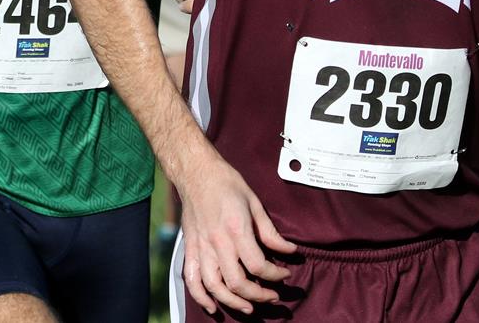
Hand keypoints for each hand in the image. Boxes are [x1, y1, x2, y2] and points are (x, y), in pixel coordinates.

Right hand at [178, 152, 295, 315]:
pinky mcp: (190, 247)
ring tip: (248, 307)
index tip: (284, 273)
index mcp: (236, 229)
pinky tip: (213, 306)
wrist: (196, 172)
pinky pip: (191, 279)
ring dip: (232, 302)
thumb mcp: (254, 202)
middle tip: (272, 295)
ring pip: (214, 286)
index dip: (275, 275)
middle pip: (237, 282)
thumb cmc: (226, 183)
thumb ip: (270, 231)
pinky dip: (200, 297)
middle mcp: (217, 242)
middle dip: (258, 295)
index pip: (258, 265)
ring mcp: (201, 247)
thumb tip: (288, 250)